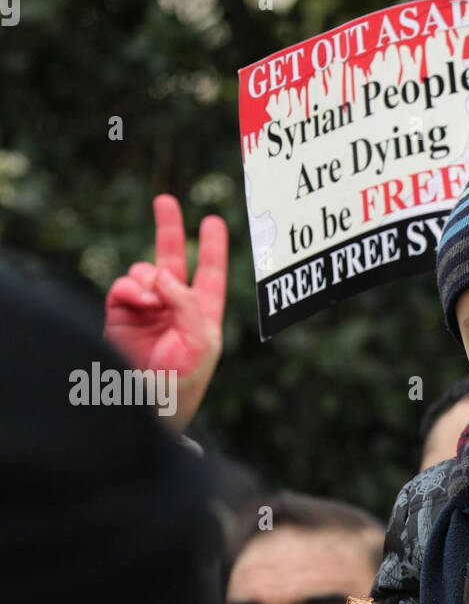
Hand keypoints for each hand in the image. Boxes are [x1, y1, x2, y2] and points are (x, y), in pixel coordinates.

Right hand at [104, 194, 227, 434]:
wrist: (147, 403)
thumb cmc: (183, 380)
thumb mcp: (201, 342)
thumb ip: (188, 303)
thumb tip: (161, 274)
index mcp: (203, 315)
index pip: (211, 275)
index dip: (213, 248)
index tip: (213, 221)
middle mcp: (175, 308)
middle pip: (173, 260)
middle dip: (170, 231)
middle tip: (165, 201)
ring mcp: (147, 311)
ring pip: (145, 273)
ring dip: (148, 278)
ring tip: (152, 300)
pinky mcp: (120, 316)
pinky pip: (124, 286)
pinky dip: (131, 288)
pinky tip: (139, 300)